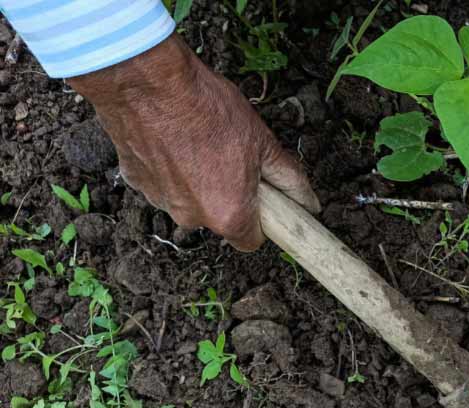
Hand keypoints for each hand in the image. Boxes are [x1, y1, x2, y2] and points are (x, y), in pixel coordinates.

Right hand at [68, 35, 319, 250]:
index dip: (259, 221)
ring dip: (196, 181)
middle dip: (228, 195)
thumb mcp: (264, 142)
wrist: (149, 83)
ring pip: (188, 201)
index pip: (250, 241)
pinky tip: (174, 140)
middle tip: (231, 158)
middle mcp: (192, 218)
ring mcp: (160, 201)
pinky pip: (162, 183)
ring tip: (201, 142)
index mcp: (229, 215)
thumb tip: (310, 203)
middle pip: (219, 218)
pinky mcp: (136, 182)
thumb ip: (289, 180)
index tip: (261, 200)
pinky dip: (169, 168)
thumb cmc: (209, 111)